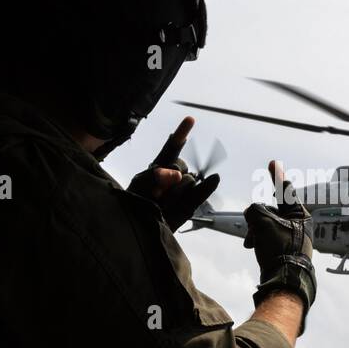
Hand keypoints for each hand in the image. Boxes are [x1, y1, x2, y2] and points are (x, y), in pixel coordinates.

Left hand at [127, 116, 219, 230]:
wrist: (137, 228)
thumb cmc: (134, 203)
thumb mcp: (138, 186)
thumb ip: (154, 176)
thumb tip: (177, 175)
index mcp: (159, 167)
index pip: (172, 148)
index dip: (181, 133)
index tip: (190, 119)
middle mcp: (174, 176)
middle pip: (181, 165)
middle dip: (168, 177)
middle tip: (154, 193)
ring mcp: (183, 191)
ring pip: (188, 181)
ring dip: (174, 192)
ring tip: (161, 204)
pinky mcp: (189, 205)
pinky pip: (200, 193)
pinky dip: (208, 186)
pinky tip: (215, 178)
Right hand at [242, 160, 312, 266]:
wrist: (284, 281)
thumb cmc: (279, 249)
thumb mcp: (263, 222)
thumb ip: (254, 210)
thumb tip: (252, 214)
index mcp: (300, 215)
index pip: (285, 191)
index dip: (276, 176)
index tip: (273, 162)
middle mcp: (297, 224)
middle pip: (269, 210)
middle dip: (256, 219)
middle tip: (253, 230)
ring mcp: (290, 237)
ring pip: (264, 224)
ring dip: (254, 231)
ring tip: (251, 242)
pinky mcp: (282, 248)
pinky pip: (265, 236)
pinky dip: (257, 239)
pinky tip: (252, 247)